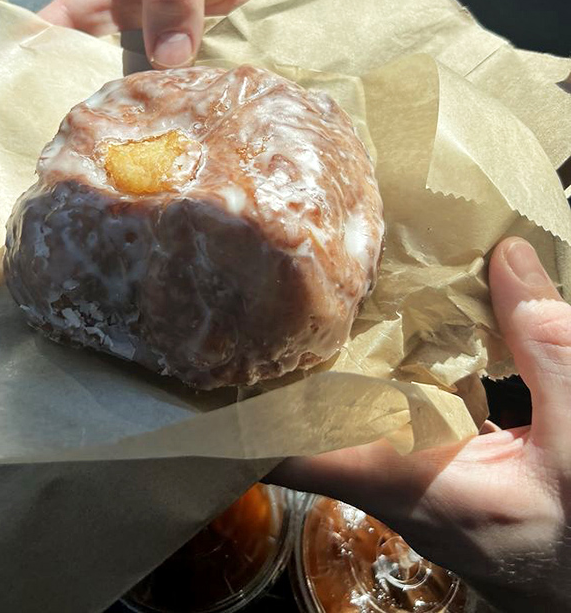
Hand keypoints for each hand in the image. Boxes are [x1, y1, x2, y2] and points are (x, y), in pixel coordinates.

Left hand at [271, 237, 570, 611]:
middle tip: (269, 296)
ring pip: (357, 419)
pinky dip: (392, 380)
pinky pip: (400, 422)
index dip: (246, 410)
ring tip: (320, 302)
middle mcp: (400, 491)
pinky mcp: (445, 481)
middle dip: (295, 362)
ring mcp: (420, 489)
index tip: (210, 364)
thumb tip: (503, 256)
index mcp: (415, 484)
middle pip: (317, 421)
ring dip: (340, 369)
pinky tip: (401, 336)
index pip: (296, 451)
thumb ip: (544, 342)